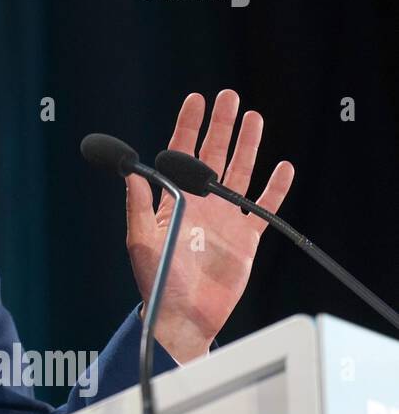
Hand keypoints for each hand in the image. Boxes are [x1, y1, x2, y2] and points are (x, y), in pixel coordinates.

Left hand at [126, 89, 294, 362]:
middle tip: (229, 97)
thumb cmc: (156, 279)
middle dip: (221, 125)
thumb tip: (130, 172)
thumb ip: (137, 204)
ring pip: (239, 173)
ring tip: (253, 117)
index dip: (188, 125)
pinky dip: (275, 188)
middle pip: (213, 155)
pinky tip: (282, 167)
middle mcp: (200, 203)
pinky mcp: (246, 239)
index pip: (179, 152)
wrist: (183, 316)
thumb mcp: (140, 239)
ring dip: (247, 146)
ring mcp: (224, 219)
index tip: (195, 99)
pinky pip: (263, 207)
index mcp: (173, 200)